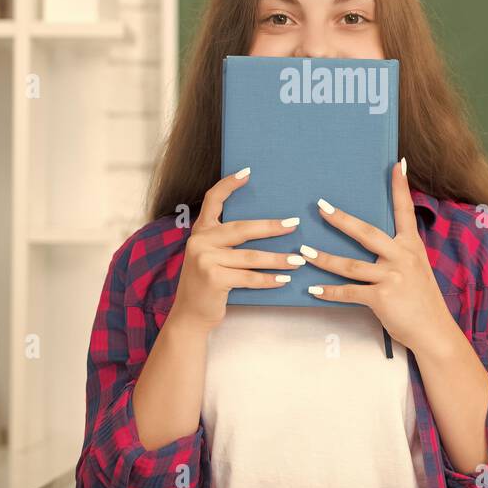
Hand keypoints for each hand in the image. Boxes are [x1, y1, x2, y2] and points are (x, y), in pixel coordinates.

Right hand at [167, 167, 302, 332]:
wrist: (189, 315)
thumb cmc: (207, 284)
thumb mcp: (210, 256)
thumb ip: (225, 241)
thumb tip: (265, 227)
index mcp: (200, 231)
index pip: (213, 200)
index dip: (229, 184)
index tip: (247, 173)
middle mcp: (199, 241)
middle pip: (242, 229)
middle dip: (271, 227)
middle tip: (294, 225)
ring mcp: (204, 260)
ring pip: (250, 257)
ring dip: (278, 259)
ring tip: (298, 259)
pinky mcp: (213, 278)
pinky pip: (248, 277)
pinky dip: (269, 279)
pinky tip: (284, 279)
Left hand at [303, 157, 455, 355]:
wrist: (434, 331)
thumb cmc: (422, 300)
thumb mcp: (418, 268)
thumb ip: (399, 253)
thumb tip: (378, 242)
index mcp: (411, 246)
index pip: (405, 211)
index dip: (401, 187)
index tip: (397, 165)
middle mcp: (402, 257)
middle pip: (366, 232)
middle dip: (341, 219)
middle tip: (320, 206)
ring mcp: (392, 277)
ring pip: (350, 265)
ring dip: (324, 258)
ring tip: (304, 252)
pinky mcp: (382, 298)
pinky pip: (349, 293)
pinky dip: (329, 292)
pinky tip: (313, 289)